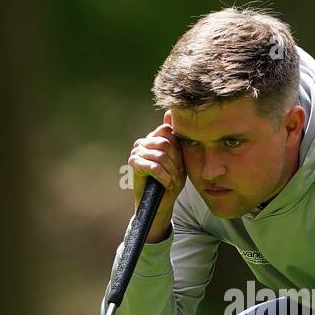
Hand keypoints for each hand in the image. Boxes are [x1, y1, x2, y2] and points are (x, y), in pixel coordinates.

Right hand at [128, 110, 186, 240]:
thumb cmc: (171, 180)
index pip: (168, 131)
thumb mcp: (179, 159)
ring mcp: (137, 151)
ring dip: (171, 172)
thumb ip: (176, 138)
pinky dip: (164, 177)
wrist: (161, 202)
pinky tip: (167, 184)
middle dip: (176, 162)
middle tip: (177, 175)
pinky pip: (154, 167)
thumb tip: (168, 112)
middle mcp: (143, 142)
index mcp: (154, 138)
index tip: (180, 164)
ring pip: (161, 156)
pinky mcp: (133, 163)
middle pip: (166, 144)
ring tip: (172, 181)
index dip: (178, 149)